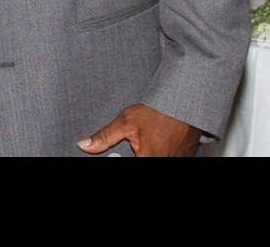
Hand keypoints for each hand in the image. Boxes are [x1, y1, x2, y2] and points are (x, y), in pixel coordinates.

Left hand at [78, 103, 198, 156]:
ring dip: (145, 153)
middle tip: (136, 145)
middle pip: (140, 161)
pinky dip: (158, 152)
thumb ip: (104, 137)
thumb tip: (84, 145)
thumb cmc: (157, 112)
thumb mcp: (126, 121)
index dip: (118, 157)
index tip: (123, 152)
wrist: (184, 106)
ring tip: (148, 141)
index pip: (124, 163)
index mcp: (147, 159)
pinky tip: (156, 143)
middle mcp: (162, 162)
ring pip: (151, 160)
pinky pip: (165, 157)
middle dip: (132, 154)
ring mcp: (174, 161)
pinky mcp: (182, 159)